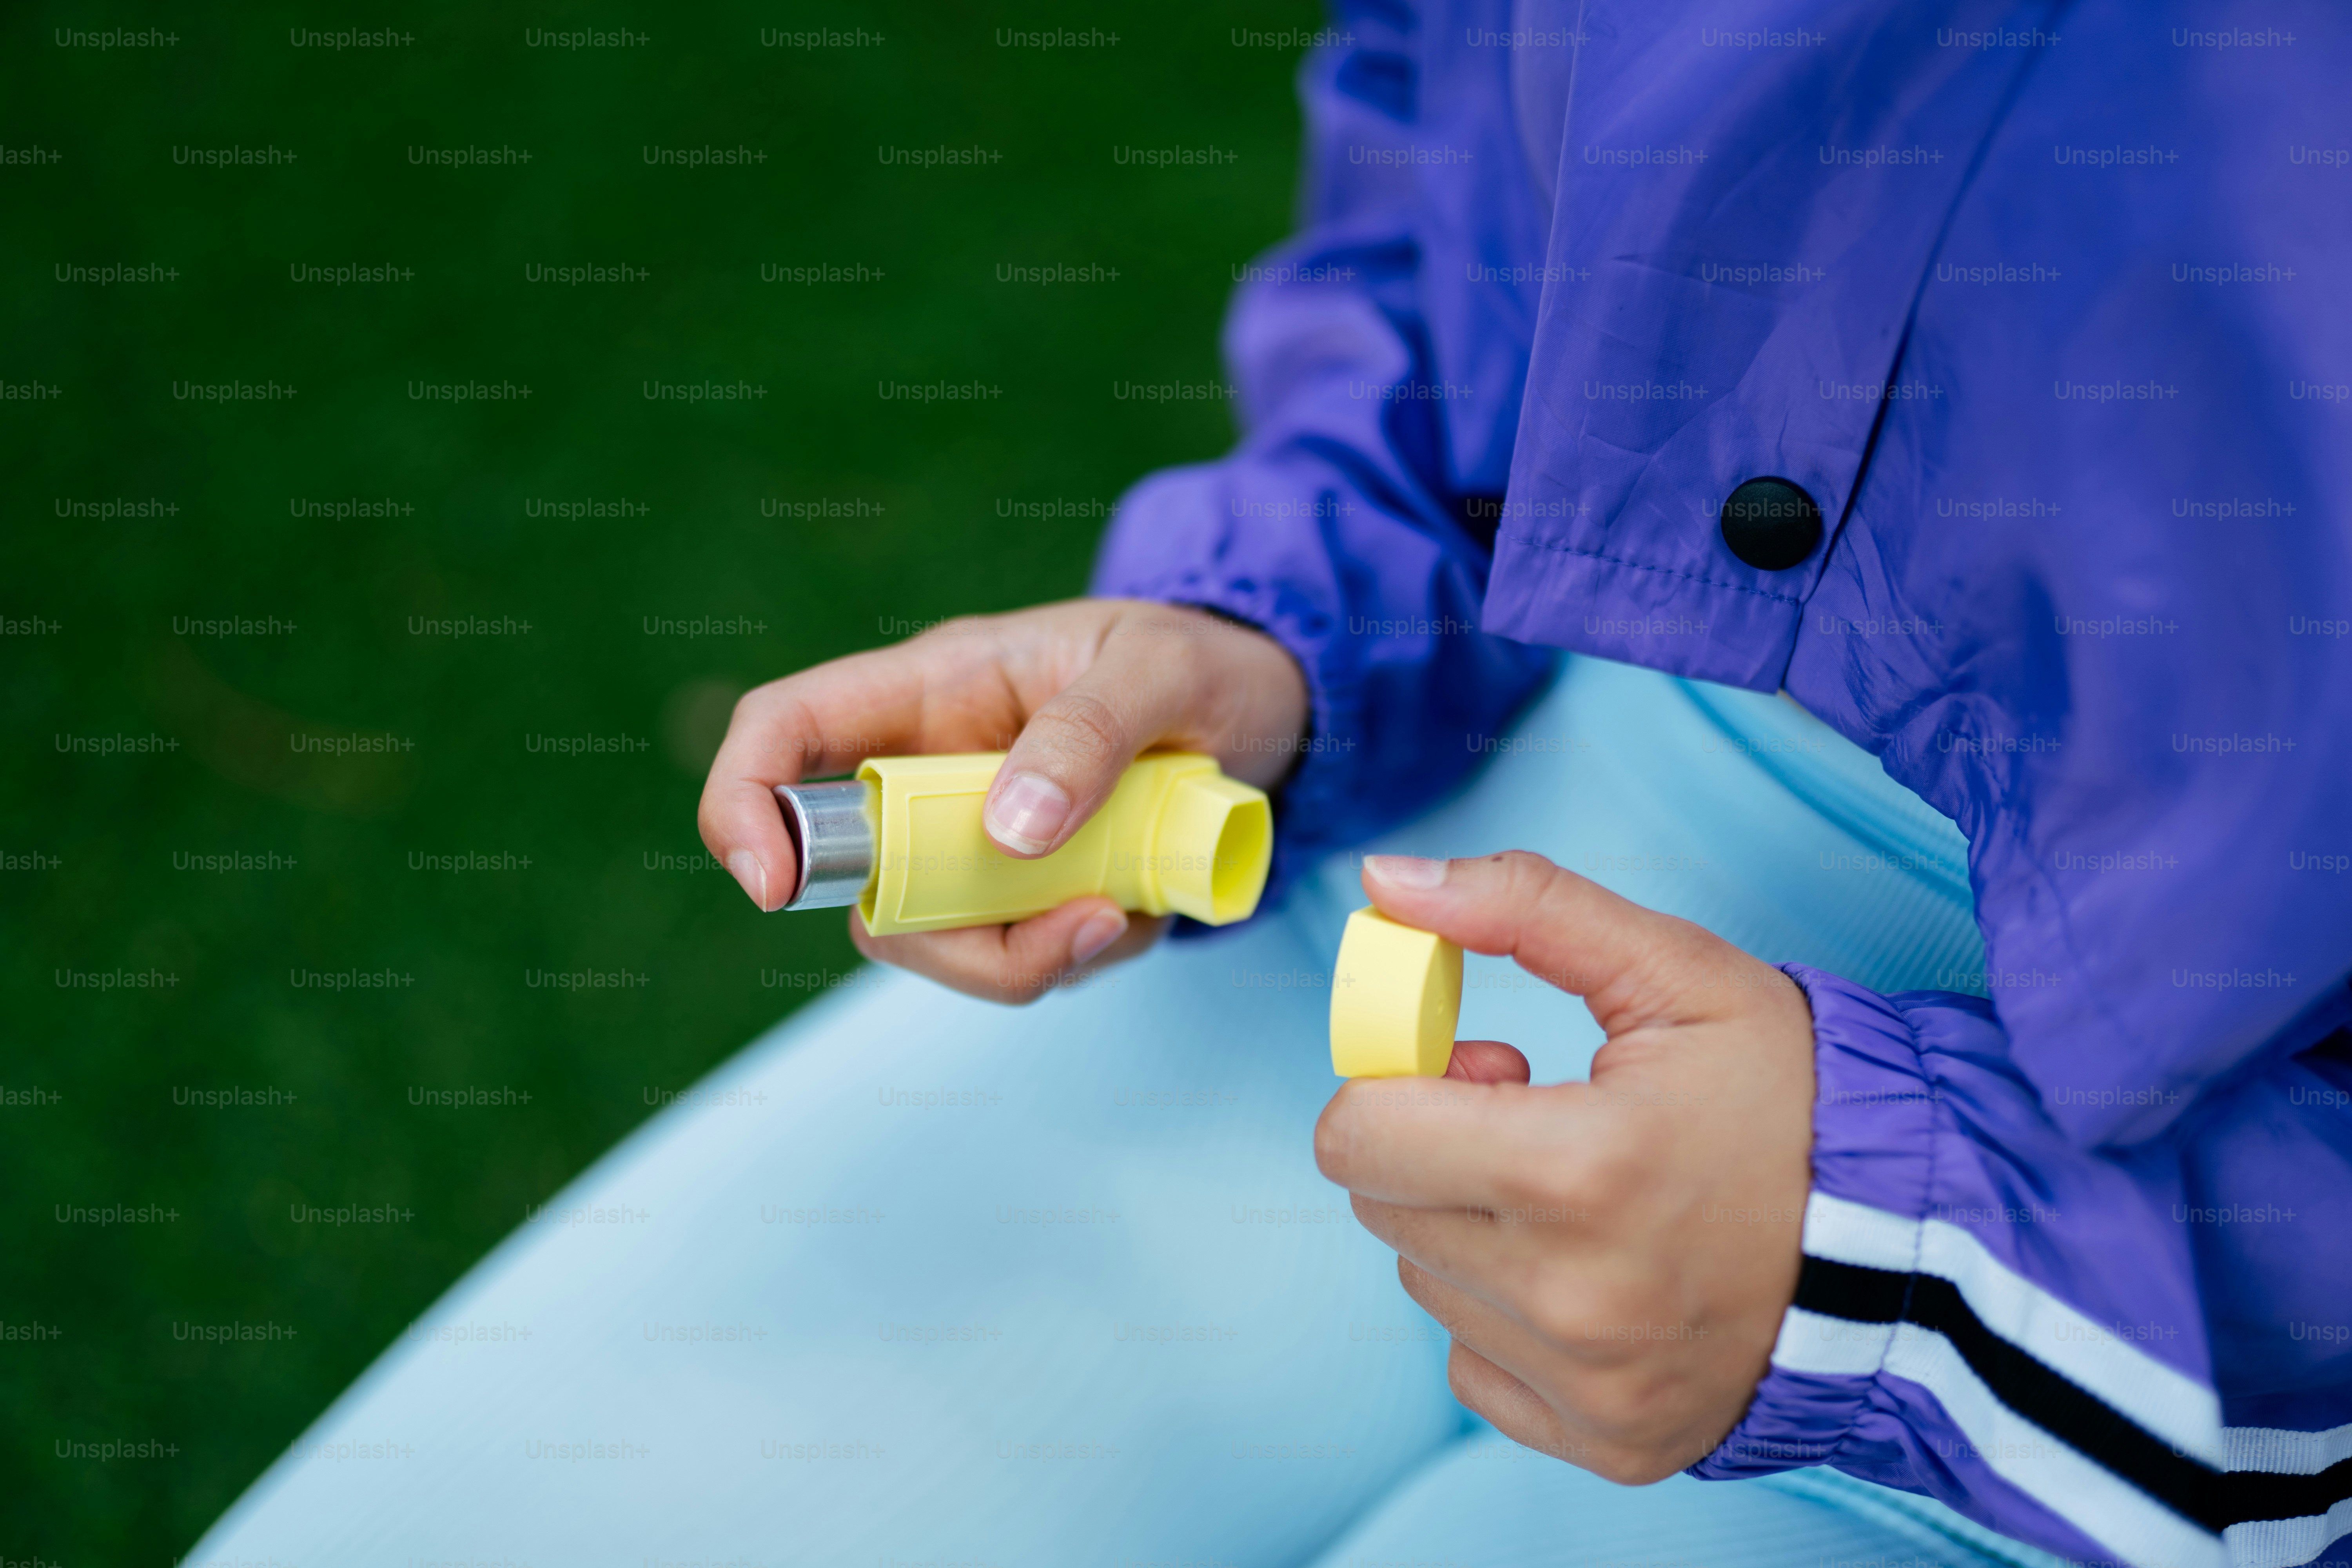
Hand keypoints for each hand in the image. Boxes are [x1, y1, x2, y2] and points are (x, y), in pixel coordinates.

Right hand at [698, 598, 1308, 1002]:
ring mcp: (971, 838)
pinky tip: (1143, 905)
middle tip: (1083, 925)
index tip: (771, 888)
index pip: (785, 732)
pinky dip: (1079, 952)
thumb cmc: (1205, 660)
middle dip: (949, 936)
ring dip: (1029, 956)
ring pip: (934, 938)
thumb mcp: (1162, 668)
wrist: (1269, 705)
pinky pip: (1015, 954)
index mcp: (933, 687)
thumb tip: (1007, 830)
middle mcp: (931, 770)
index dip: (746, 805)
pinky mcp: (1022, 890)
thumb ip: (1090, 733)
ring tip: (1130, 909)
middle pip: (860, 882)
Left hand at [1314, 851, 1815, 1481]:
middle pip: (1383, 1203)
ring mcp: (1588, 1384)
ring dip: (1473, 1227)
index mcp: (1578, 1172)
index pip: (1359, 1134)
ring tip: (1581, 1196)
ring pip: (1427, 1279)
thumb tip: (1382, 881)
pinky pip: (1474, 1364)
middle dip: (1433, 1145)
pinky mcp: (1605, 1441)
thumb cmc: (1790, 1096)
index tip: (1485, 1064)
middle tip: (1535, 1117)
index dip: (1400, 1080)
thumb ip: (1522, 907)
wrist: (1908, 1243)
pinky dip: (1510, 1314)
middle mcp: (1573, 1299)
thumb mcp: (1675, 972)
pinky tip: (1595, 1273)